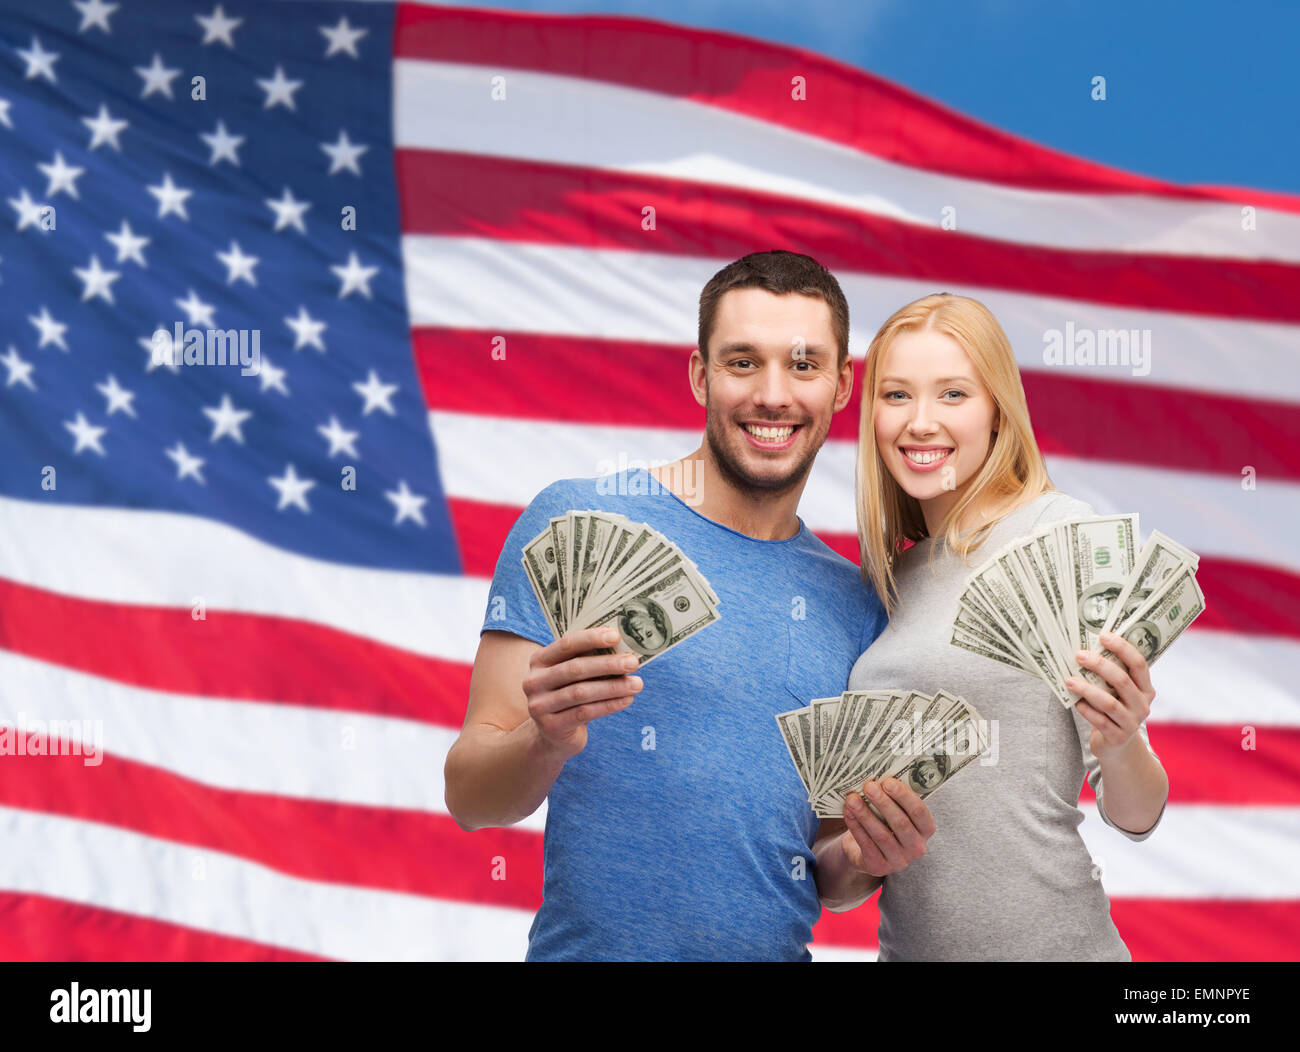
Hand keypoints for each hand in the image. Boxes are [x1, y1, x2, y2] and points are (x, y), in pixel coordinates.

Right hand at [523, 626, 643, 757]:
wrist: (554, 734)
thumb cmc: (570, 694)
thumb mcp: (572, 675)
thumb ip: (589, 660)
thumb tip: (623, 649)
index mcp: (539, 660)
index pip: (566, 644)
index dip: (591, 638)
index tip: (616, 636)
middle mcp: (534, 681)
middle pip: (575, 669)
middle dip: (607, 664)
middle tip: (633, 662)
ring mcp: (539, 706)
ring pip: (582, 693)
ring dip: (613, 687)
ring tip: (637, 684)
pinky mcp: (551, 727)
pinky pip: (585, 713)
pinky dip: (609, 705)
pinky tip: (627, 700)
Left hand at [839, 778, 935, 877]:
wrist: (866, 850)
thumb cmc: (884, 822)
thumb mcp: (893, 811)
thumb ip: (892, 797)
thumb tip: (877, 775)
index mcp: (925, 829)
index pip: (919, 812)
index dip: (904, 796)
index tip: (887, 781)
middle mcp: (916, 848)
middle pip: (901, 823)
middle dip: (883, 802)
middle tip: (868, 786)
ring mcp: (899, 860)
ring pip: (881, 835)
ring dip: (865, 814)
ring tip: (852, 798)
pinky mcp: (879, 867)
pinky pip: (866, 845)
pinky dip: (855, 826)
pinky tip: (847, 812)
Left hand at [1067, 630, 1155, 763]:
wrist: (1118, 746)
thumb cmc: (1114, 710)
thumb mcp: (1119, 693)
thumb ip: (1111, 676)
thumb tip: (1085, 648)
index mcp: (1146, 688)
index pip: (1139, 664)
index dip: (1122, 648)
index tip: (1103, 636)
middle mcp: (1143, 705)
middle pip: (1122, 680)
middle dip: (1099, 665)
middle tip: (1078, 656)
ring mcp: (1132, 722)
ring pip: (1108, 702)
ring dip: (1087, 689)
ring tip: (1069, 680)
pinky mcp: (1118, 737)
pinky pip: (1099, 720)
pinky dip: (1086, 709)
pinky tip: (1075, 702)